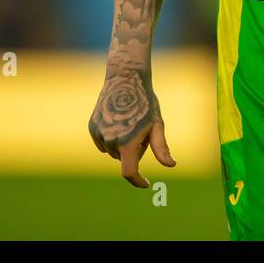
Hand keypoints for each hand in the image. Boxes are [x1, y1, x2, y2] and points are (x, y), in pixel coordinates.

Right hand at [88, 66, 175, 186]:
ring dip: (122, 145)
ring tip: (130, 123)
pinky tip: (119, 121)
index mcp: (127, 143)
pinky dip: (111, 138)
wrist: (125, 79)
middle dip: (134, 151)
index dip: (137, 181)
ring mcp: (99, 134)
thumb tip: (171, 165)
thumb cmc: (145, 102)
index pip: (129, 173)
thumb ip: (161, 147)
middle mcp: (110, 141)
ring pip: (113, 151)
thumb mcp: (156, 124)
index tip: (146, 183)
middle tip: (143, 130)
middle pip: (124, 158)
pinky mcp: (92, 127)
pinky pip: (103, 142)